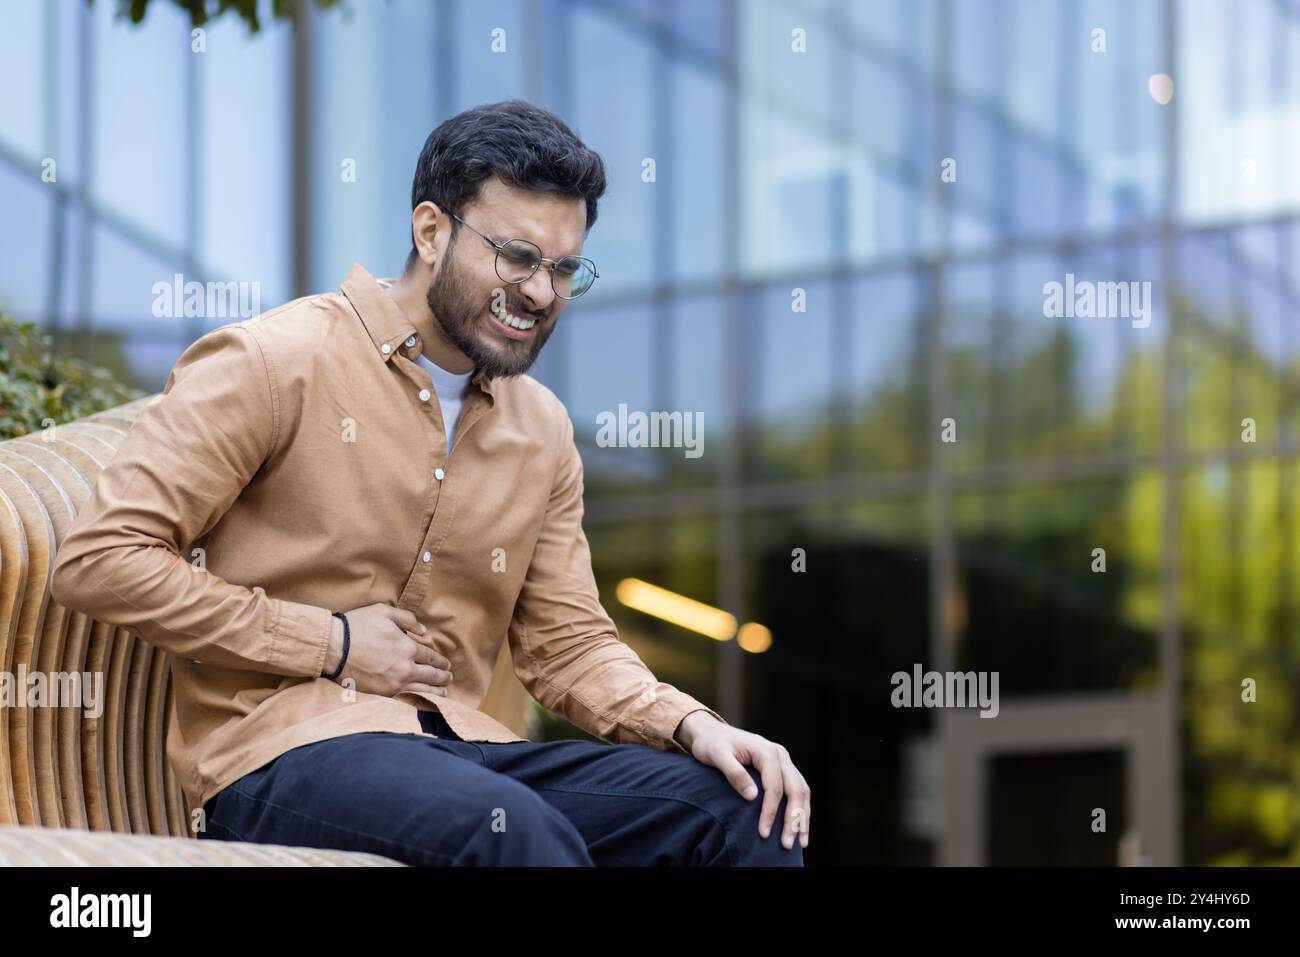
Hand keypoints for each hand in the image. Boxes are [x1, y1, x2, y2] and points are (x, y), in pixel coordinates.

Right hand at [326, 602, 452, 698]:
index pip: (431, 657)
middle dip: (443, 677)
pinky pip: (406, 699)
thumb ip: (407, 619)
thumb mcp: (384, 612)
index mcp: (408, 648)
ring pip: (422, 691)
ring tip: (444, 695)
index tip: (446, 664)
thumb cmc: (357, 626)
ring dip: (436, 693)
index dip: (441, 661)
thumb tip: (424, 631)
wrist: (333, 648)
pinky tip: (422, 701)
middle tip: (449, 678)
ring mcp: (394, 683)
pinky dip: (418, 701)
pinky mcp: (382, 694)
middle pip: (431, 676)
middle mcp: (405, 668)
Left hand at [675, 711, 809, 849]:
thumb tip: (752, 797)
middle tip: (787, 844)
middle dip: (794, 819)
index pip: (775, 786)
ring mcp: (784, 761)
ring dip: (802, 817)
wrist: (711, 732)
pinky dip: (801, 808)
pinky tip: (799, 826)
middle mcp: (780, 755)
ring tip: (801, 842)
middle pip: (795, 789)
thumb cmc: (712, 744)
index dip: (770, 811)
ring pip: (802, 790)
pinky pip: (798, 789)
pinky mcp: (782, 769)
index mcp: (766, 751)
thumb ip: (734, 773)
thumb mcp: (717, 755)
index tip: (763, 833)